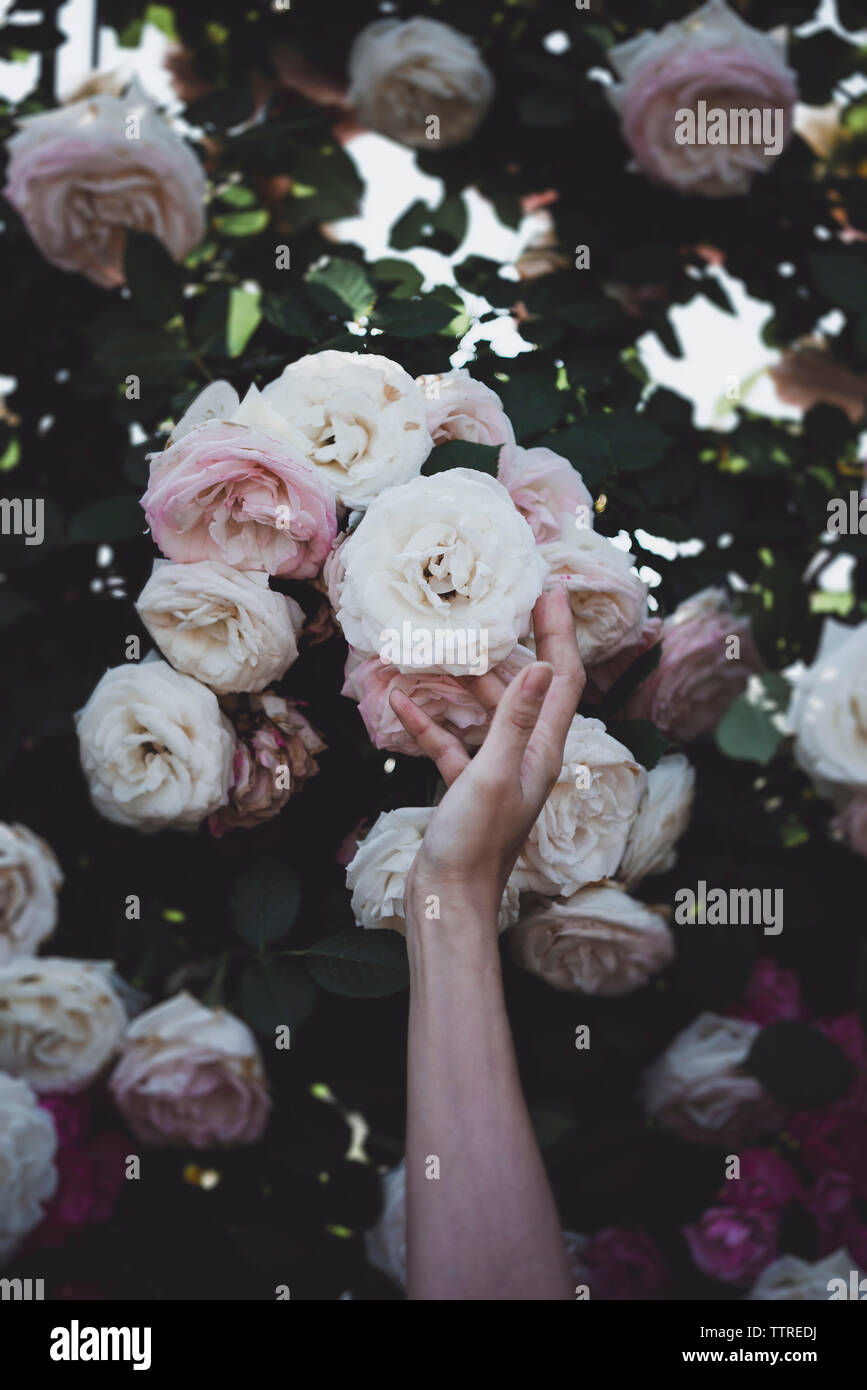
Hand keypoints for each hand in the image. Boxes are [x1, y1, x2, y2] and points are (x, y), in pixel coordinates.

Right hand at [389, 586, 584, 923]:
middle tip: (495, 603)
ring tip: (441, 642)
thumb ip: (515, 720)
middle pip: (526, 687)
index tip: (551, 591)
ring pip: (486, 711)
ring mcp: (496, 770)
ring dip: (464, 679)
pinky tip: (400, 699)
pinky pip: (451, 742)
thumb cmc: (475, 844)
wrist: (448, 900)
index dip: (560, 633)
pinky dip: (430, 720)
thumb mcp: (494, 775)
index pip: (562, 679)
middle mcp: (526, 755)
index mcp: (544, 750)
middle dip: (513, 645)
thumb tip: (542, 665)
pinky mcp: (467, 785)